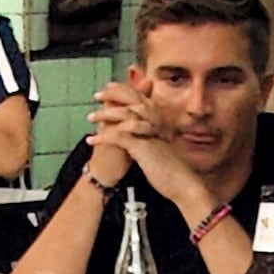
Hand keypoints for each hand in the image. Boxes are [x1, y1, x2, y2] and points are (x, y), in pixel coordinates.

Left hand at [85, 82, 193, 201]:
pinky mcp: (143, 147)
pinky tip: (92, 140)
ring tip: (90, 118)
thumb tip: (137, 134)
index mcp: (159, 122)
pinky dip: (103, 137)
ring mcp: (150, 134)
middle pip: (133, 100)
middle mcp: (156, 124)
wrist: (183, 184)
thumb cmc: (172, 170)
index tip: (109, 88)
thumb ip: (149, 138)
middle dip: (113, 95)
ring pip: (124, 115)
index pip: (141, 98)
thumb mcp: (159, 149)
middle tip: (97, 95)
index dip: (125, 90)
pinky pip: (119, 137)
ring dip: (104, 115)